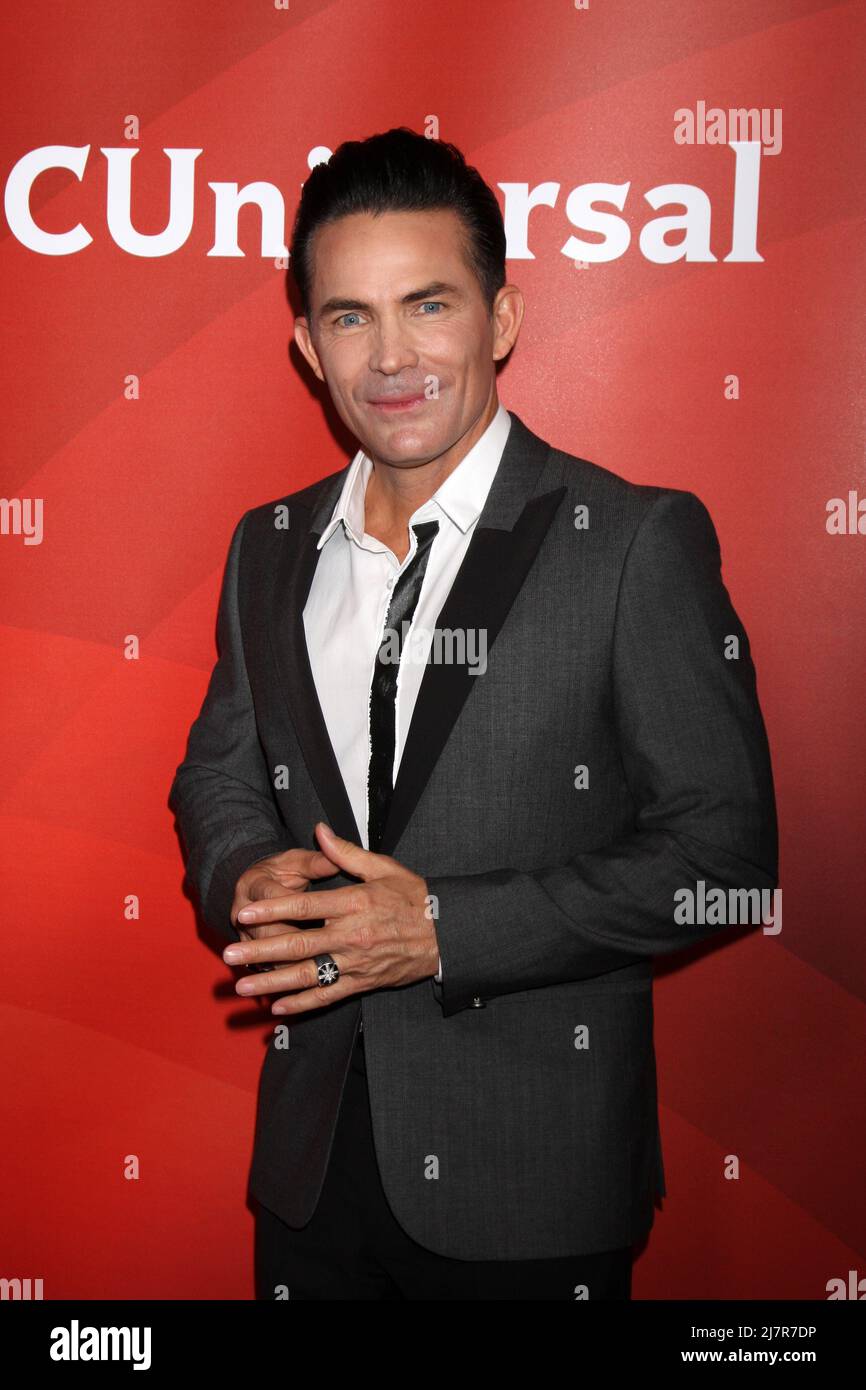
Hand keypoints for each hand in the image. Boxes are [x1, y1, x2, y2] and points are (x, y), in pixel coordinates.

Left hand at [222, 822, 438, 1014]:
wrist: (446, 933)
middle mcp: (352, 936)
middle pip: (298, 946)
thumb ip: (345, 853)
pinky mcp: (363, 982)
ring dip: (272, 982)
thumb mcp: (383, 868)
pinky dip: (302, 1004)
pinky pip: (328, 996)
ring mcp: (356, 963)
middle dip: (261, 951)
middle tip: (230, 953)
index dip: (271, 910)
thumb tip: (319, 830)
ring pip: (308, 976)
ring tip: (243, 985)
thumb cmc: (414, 897)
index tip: (243, 912)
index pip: (304, 908)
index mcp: (354, 903)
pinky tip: (278, 1007)